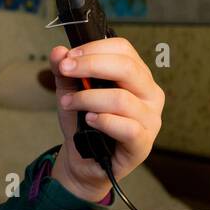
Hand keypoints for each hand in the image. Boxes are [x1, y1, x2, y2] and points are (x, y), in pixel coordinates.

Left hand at [47, 39, 164, 199]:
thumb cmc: (84, 124)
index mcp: (137, 76)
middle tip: (65, 70)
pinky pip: (128, 128)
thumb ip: (64, 72)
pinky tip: (89, 120)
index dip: (94, 49)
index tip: (68, 57)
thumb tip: (58, 52)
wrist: (84, 160)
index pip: (123, 49)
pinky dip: (104, 121)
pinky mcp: (143, 143)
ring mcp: (151, 119)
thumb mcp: (71, 92)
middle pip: (126, 67)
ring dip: (88, 98)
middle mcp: (150, 94)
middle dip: (90, 65)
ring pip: (121, 98)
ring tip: (68, 103)